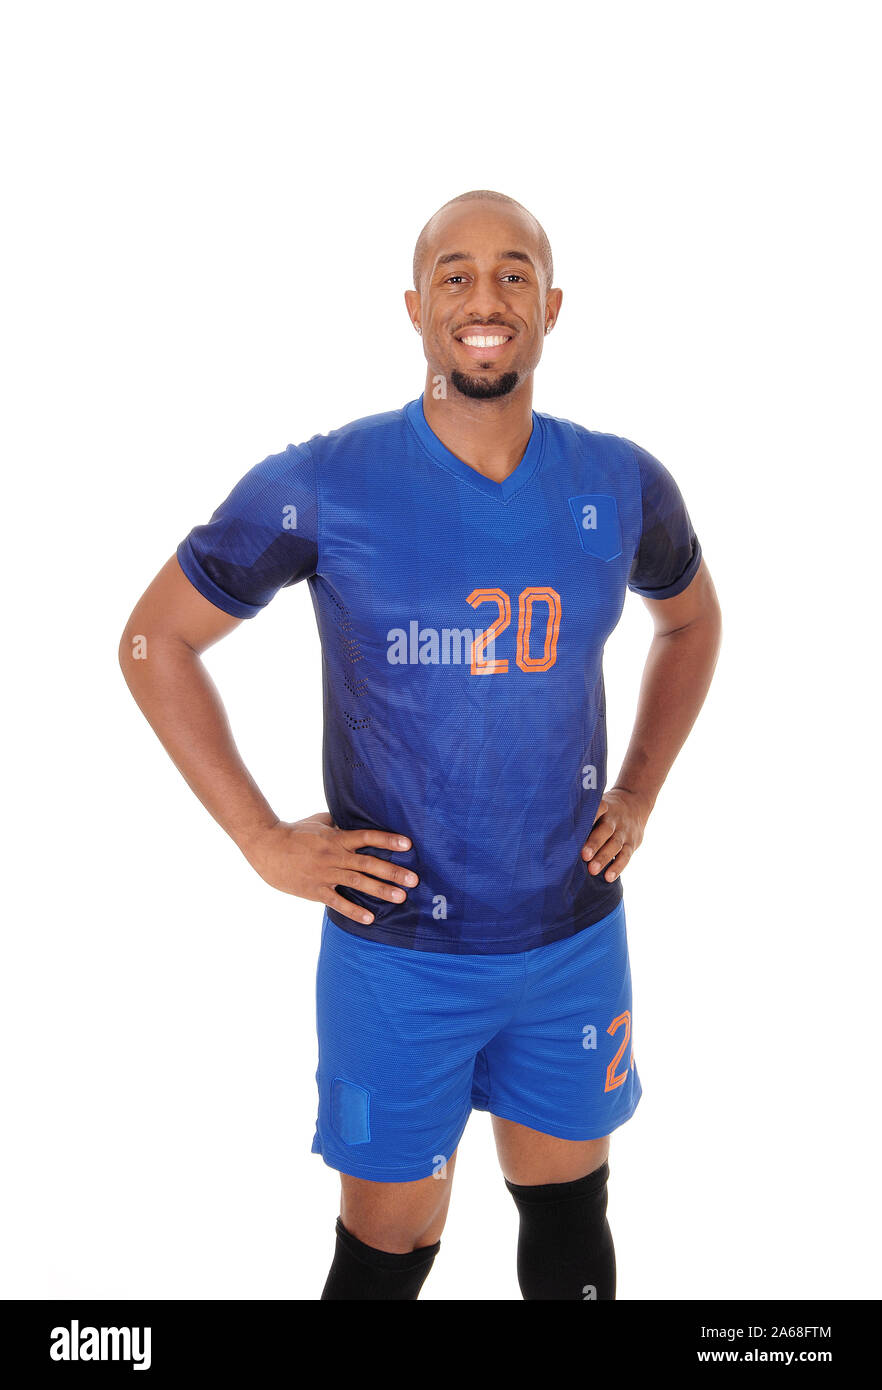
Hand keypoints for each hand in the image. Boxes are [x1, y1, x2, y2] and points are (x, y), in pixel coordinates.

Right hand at [243, 811, 417, 924]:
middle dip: (393, 872)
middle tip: (413, 880)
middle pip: (369, 863)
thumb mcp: (318, 821)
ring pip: (358, 883)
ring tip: (400, 898)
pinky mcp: (315, 889)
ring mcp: (325, 873)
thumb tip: (350, 818)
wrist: (267, 846)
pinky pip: (337, 901)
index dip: (388, 841)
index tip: (408, 845)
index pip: (367, 837)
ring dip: (381, 890)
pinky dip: (353, 910)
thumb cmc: (293, 832)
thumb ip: (337, 822)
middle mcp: (335, 855)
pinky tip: (369, 919)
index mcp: (337, 838)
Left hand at [581, 788, 649, 882]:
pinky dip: (617, 867)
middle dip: (594, 843)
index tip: (575, 826)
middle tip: (584, 855)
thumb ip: (583, 815)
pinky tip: (608, 877)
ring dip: (604, 858)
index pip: (597, 809)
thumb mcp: (598, 805)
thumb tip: (557, 830)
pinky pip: (626, 856)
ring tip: (593, 870)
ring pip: (615, 845)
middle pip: (605, 830)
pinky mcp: (632, 844)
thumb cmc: (605, 810)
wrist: (636, 803)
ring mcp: (624, 832)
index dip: (589, 817)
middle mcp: (614, 819)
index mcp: (603, 808)